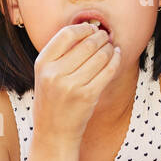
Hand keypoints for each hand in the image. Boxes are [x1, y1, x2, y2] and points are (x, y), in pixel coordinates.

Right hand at [33, 22, 122, 142]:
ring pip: (100, 56)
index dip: (83, 27)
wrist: (54, 132)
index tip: (92, 28)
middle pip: (86, 44)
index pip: (66, 34)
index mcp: (42, 63)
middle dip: (101, 37)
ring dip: (110, 48)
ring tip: (112, 47)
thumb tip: (88, 29)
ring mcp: (71, 85)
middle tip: (106, 36)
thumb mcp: (45, 75)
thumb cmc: (52, 100)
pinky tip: (117, 56)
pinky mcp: (88, 96)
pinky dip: (116, 60)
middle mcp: (55, 73)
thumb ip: (60, 54)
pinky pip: (108, 71)